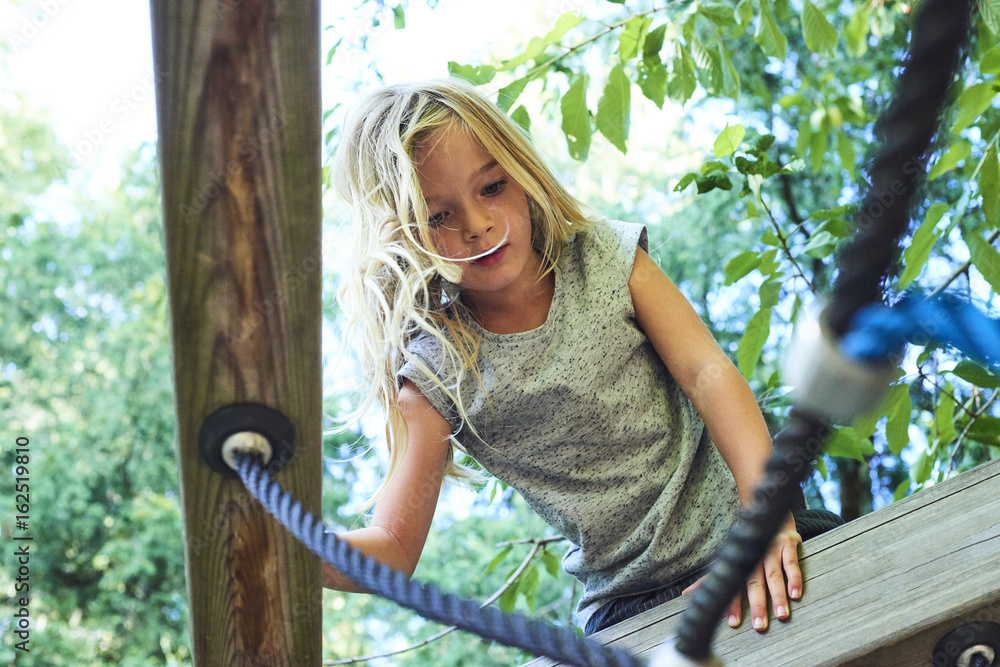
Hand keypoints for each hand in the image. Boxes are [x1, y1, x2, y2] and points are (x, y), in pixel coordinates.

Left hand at [682, 514, 802, 631]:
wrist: (765, 516)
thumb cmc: (746, 547)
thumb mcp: (727, 560)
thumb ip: (709, 580)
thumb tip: (686, 594)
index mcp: (738, 563)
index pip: (733, 586)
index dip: (732, 605)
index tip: (733, 623)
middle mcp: (753, 556)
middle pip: (753, 583)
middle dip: (756, 605)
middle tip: (759, 626)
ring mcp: (771, 550)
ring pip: (774, 575)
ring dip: (777, 595)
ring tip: (781, 615)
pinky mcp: (788, 544)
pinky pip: (792, 563)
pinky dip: (795, 578)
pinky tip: (795, 595)